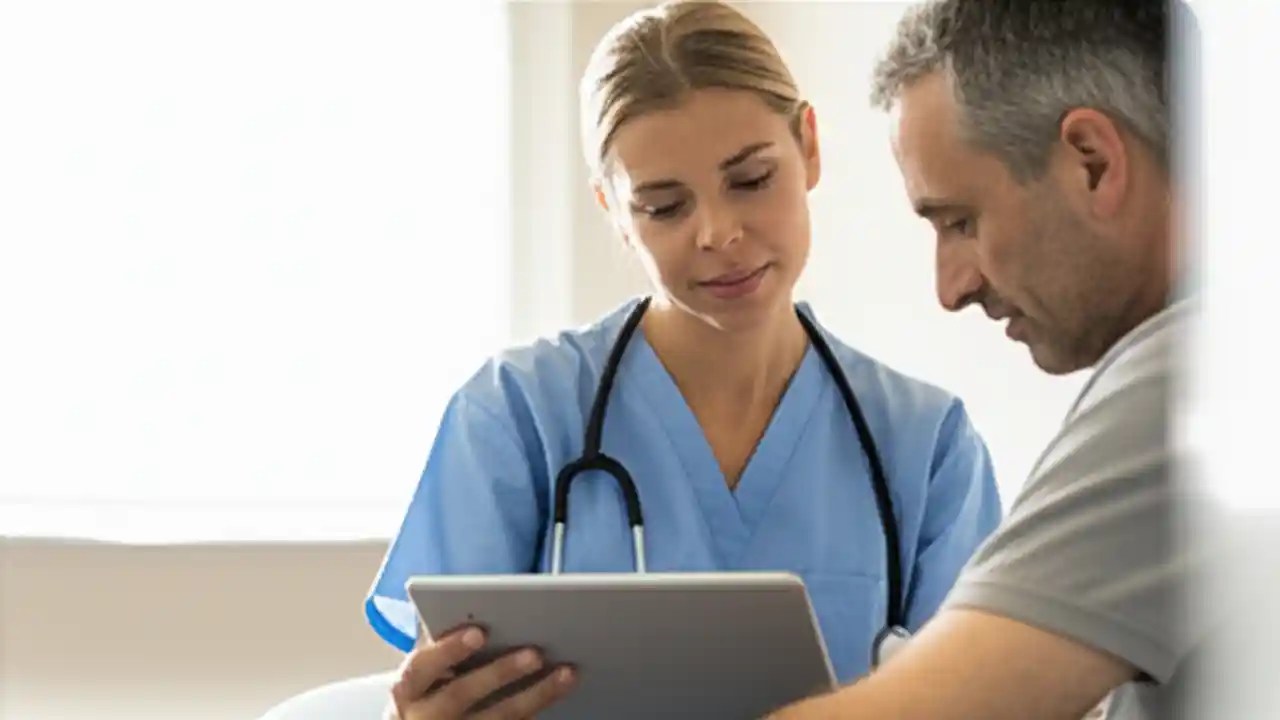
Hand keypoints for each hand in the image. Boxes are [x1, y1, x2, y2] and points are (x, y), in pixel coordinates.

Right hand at [387, 626, 576, 718]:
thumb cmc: (429, 687)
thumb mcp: (425, 670)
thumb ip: (444, 645)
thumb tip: (484, 609)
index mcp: (407, 688)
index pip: (421, 667)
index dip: (448, 649)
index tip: (479, 632)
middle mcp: (424, 717)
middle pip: (461, 695)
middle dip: (500, 672)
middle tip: (536, 652)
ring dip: (536, 695)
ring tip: (567, 672)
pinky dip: (537, 711)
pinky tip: (561, 693)